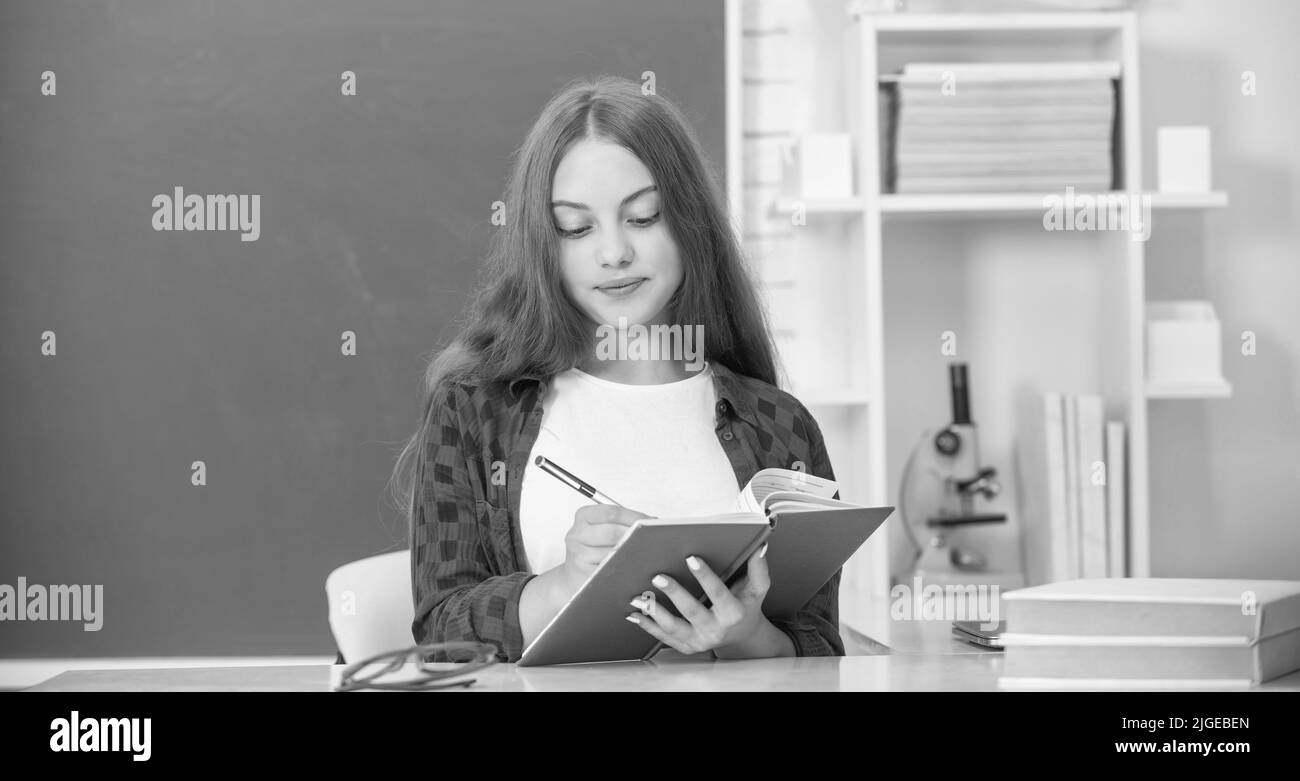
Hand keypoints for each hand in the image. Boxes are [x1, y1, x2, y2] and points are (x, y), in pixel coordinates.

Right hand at [559, 504, 649, 594]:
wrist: (573, 574)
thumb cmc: (593, 549)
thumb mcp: (601, 528)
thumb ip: (622, 522)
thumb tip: (651, 522)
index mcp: (584, 516)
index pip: (612, 513)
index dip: (634, 517)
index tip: (650, 521)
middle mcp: (577, 534)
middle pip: (613, 532)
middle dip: (634, 535)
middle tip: (650, 538)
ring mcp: (578, 555)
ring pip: (612, 552)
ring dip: (631, 553)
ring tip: (644, 552)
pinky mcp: (583, 574)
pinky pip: (609, 569)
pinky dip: (623, 567)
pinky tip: (630, 566)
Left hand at [627, 543, 784, 657]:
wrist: (741, 636)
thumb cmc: (746, 606)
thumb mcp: (758, 590)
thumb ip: (759, 569)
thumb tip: (759, 546)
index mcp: (733, 613)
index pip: (718, 593)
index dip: (705, 576)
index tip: (691, 557)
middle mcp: (716, 630)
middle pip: (692, 611)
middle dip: (674, 594)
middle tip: (657, 577)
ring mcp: (700, 641)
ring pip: (674, 628)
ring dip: (654, 613)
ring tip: (638, 597)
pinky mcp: (686, 647)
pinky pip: (664, 638)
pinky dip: (647, 626)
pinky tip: (634, 614)